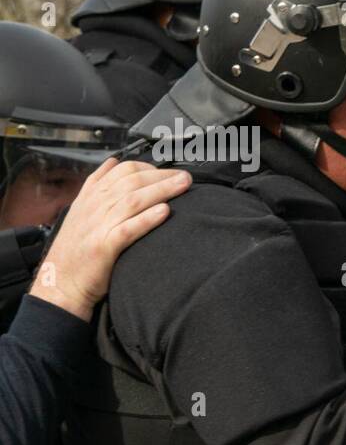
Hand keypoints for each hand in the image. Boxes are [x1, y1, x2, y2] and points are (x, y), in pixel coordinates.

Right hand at [28, 158, 191, 321]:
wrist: (60, 282)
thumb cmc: (77, 249)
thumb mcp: (81, 210)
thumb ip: (97, 186)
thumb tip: (113, 163)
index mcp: (91, 197)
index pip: (122, 170)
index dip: (149, 168)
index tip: (169, 172)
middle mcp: (94, 207)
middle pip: (132, 182)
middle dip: (161, 176)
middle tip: (186, 177)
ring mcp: (98, 225)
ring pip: (132, 200)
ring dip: (161, 190)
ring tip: (183, 186)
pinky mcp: (103, 246)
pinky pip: (128, 229)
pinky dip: (147, 218)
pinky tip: (164, 212)